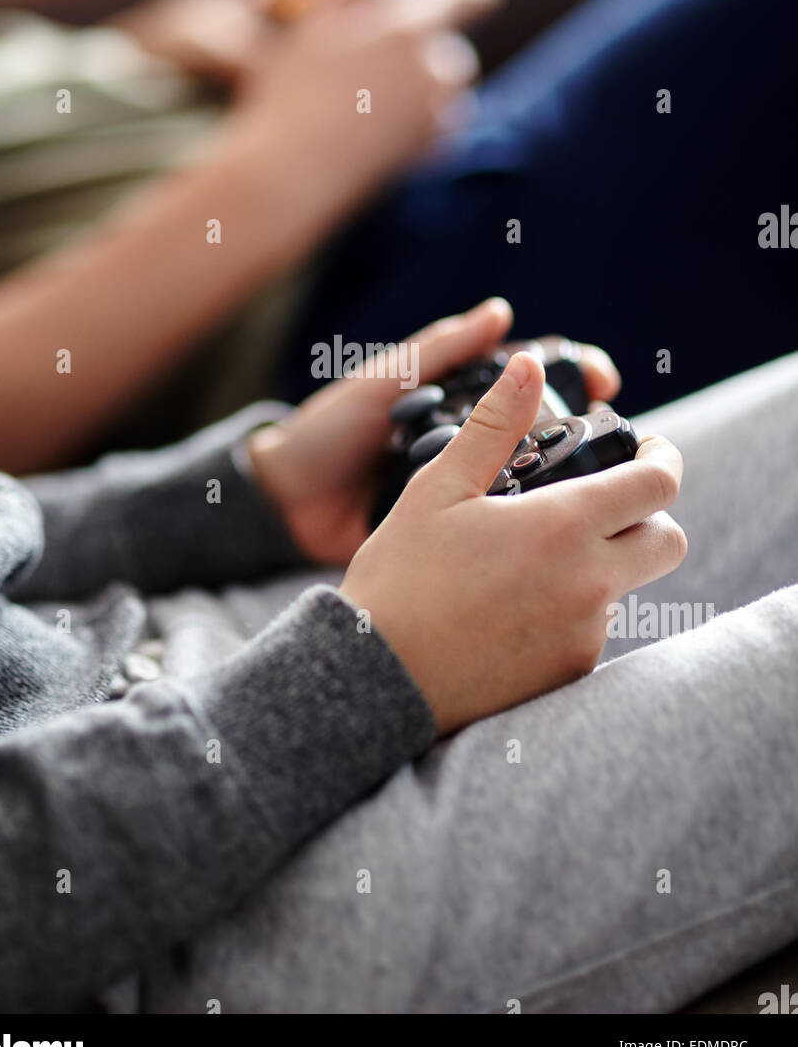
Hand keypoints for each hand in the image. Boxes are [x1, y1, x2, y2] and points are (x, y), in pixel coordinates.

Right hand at [237, 0, 502, 206]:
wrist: (290, 174)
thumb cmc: (293, 93)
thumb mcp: (319, 21)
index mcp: (410, 23)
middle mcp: (437, 66)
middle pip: (450, 43)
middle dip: (422, 47)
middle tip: (367, 63)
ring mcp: (439, 112)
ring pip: (447, 85)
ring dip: (422, 85)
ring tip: (365, 99)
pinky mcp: (433, 148)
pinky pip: (440, 125)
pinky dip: (419, 123)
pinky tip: (374, 130)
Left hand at [248, 297, 620, 565]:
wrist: (283, 505)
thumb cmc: (326, 432)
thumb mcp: (383, 383)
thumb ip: (439, 350)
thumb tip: (503, 313)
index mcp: (458, 400)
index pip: (533, 380)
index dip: (574, 376)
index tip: (605, 382)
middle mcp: (472, 443)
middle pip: (547, 433)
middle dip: (589, 432)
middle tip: (625, 440)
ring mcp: (468, 490)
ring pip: (535, 484)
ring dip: (573, 486)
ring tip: (609, 488)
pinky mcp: (456, 533)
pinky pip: (504, 528)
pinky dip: (537, 528)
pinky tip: (570, 534)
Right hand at [340, 351, 686, 734]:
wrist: (377, 679)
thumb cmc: (401, 577)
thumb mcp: (440, 488)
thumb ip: (494, 425)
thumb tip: (526, 367)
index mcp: (563, 526)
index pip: (656, 484)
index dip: (661, 458)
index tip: (646, 451)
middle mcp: (590, 583)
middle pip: (668, 541)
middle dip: (649, 515)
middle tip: (604, 502)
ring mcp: (585, 634)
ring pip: (629, 586)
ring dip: (603, 563)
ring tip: (532, 558)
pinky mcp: (571, 673)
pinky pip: (594, 628)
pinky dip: (571, 608)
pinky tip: (516, 604)